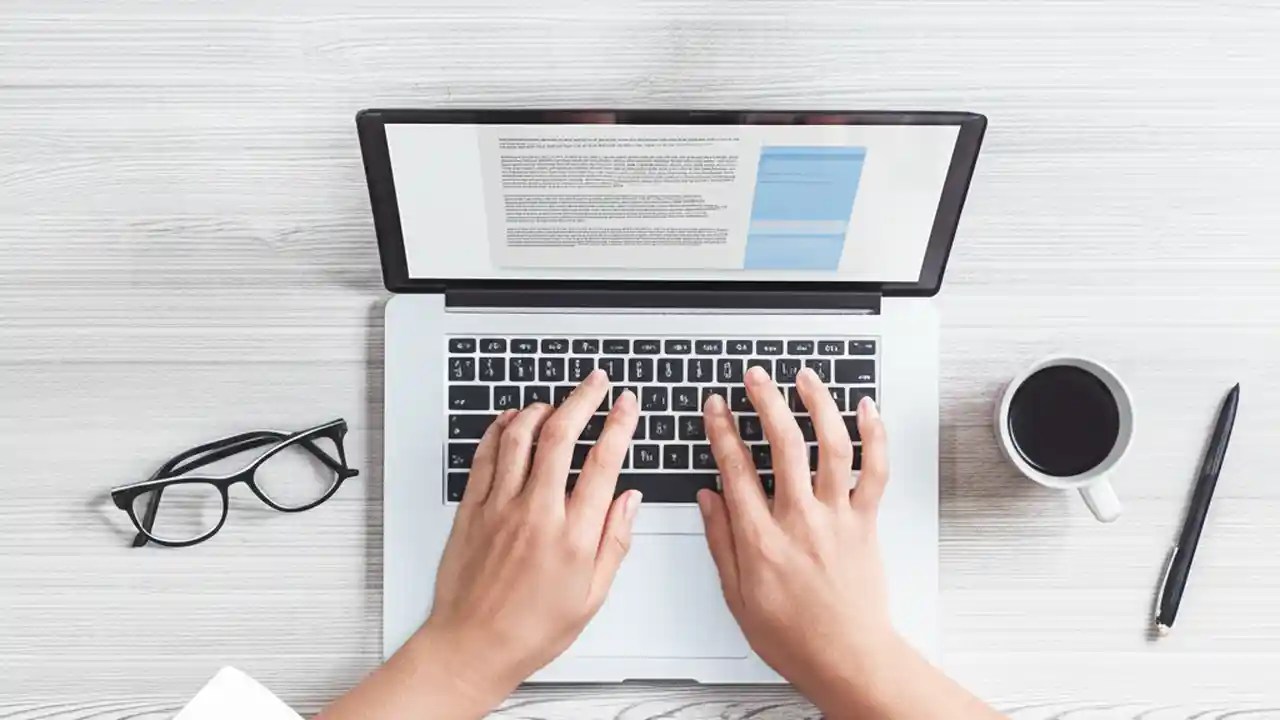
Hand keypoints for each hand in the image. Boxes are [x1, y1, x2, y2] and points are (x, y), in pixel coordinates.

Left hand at [318, 370, 640, 719]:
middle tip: (596, 383)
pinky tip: (511, 420)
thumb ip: (614, 542)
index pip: (603, 462)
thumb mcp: (591, 595)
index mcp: (573, 537)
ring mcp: (500, 508)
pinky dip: (499, 430)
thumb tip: (629, 500)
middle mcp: (536, 514)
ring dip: (541, 409)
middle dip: (583, 399)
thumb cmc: (531, 630)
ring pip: (520, 437)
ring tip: (556, 401)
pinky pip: (485, 456)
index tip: (627, 405)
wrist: (472, 646)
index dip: (619, 425)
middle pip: (562, 436)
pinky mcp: (472, 510)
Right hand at [698, 366, 895, 709]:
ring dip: (818, 405)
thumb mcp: (736, 596)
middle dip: (766, 402)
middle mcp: (800, 520)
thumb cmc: (794, 637)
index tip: (716, 408)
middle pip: (783, 445)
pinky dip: (875, 436)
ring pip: (831, 447)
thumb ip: (721, 542)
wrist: (848, 659)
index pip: (736, 469)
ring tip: (805, 378)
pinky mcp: (866, 522)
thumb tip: (708, 498)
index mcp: (761, 540)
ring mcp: (837, 518)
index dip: (723, 431)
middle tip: (755, 378)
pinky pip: (875, 471)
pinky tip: (866, 409)